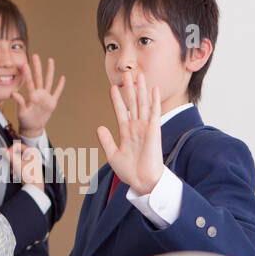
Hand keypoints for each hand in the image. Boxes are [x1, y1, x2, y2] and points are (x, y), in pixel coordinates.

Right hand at [7, 141, 44, 190]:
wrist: (35, 187)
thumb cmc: (29, 175)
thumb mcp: (17, 164)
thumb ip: (9, 156)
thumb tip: (2, 150)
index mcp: (32, 152)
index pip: (18, 146)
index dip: (10, 150)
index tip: (6, 155)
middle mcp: (32, 156)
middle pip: (17, 153)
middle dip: (11, 159)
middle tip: (7, 163)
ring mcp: (31, 163)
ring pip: (18, 160)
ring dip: (12, 164)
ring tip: (11, 170)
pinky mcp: (29, 169)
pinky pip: (20, 166)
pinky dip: (15, 169)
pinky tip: (13, 174)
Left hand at [11, 53, 64, 137]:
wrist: (33, 127)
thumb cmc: (25, 119)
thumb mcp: (21, 112)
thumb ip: (19, 102)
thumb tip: (13, 93)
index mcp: (31, 95)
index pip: (30, 82)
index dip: (27, 74)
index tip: (24, 64)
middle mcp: (39, 93)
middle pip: (39, 77)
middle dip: (38, 67)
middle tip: (36, 55)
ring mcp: (46, 97)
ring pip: (49, 81)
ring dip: (50, 71)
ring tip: (50, 60)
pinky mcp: (52, 102)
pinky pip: (57, 92)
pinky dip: (60, 86)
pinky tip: (62, 77)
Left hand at [96, 73, 163, 194]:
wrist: (142, 181)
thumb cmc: (129, 171)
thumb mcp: (113, 155)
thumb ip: (106, 140)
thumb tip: (99, 127)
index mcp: (126, 132)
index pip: (121, 111)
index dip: (117, 99)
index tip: (112, 88)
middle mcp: (136, 127)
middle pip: (132, 104)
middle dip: (129, 89)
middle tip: (127, 74)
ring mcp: (145, 128)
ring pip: (142, 104)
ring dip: (141, 90)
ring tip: (139, 76)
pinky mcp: (154, 130)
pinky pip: (155, 113)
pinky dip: (154, 100)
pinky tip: (154, 89)